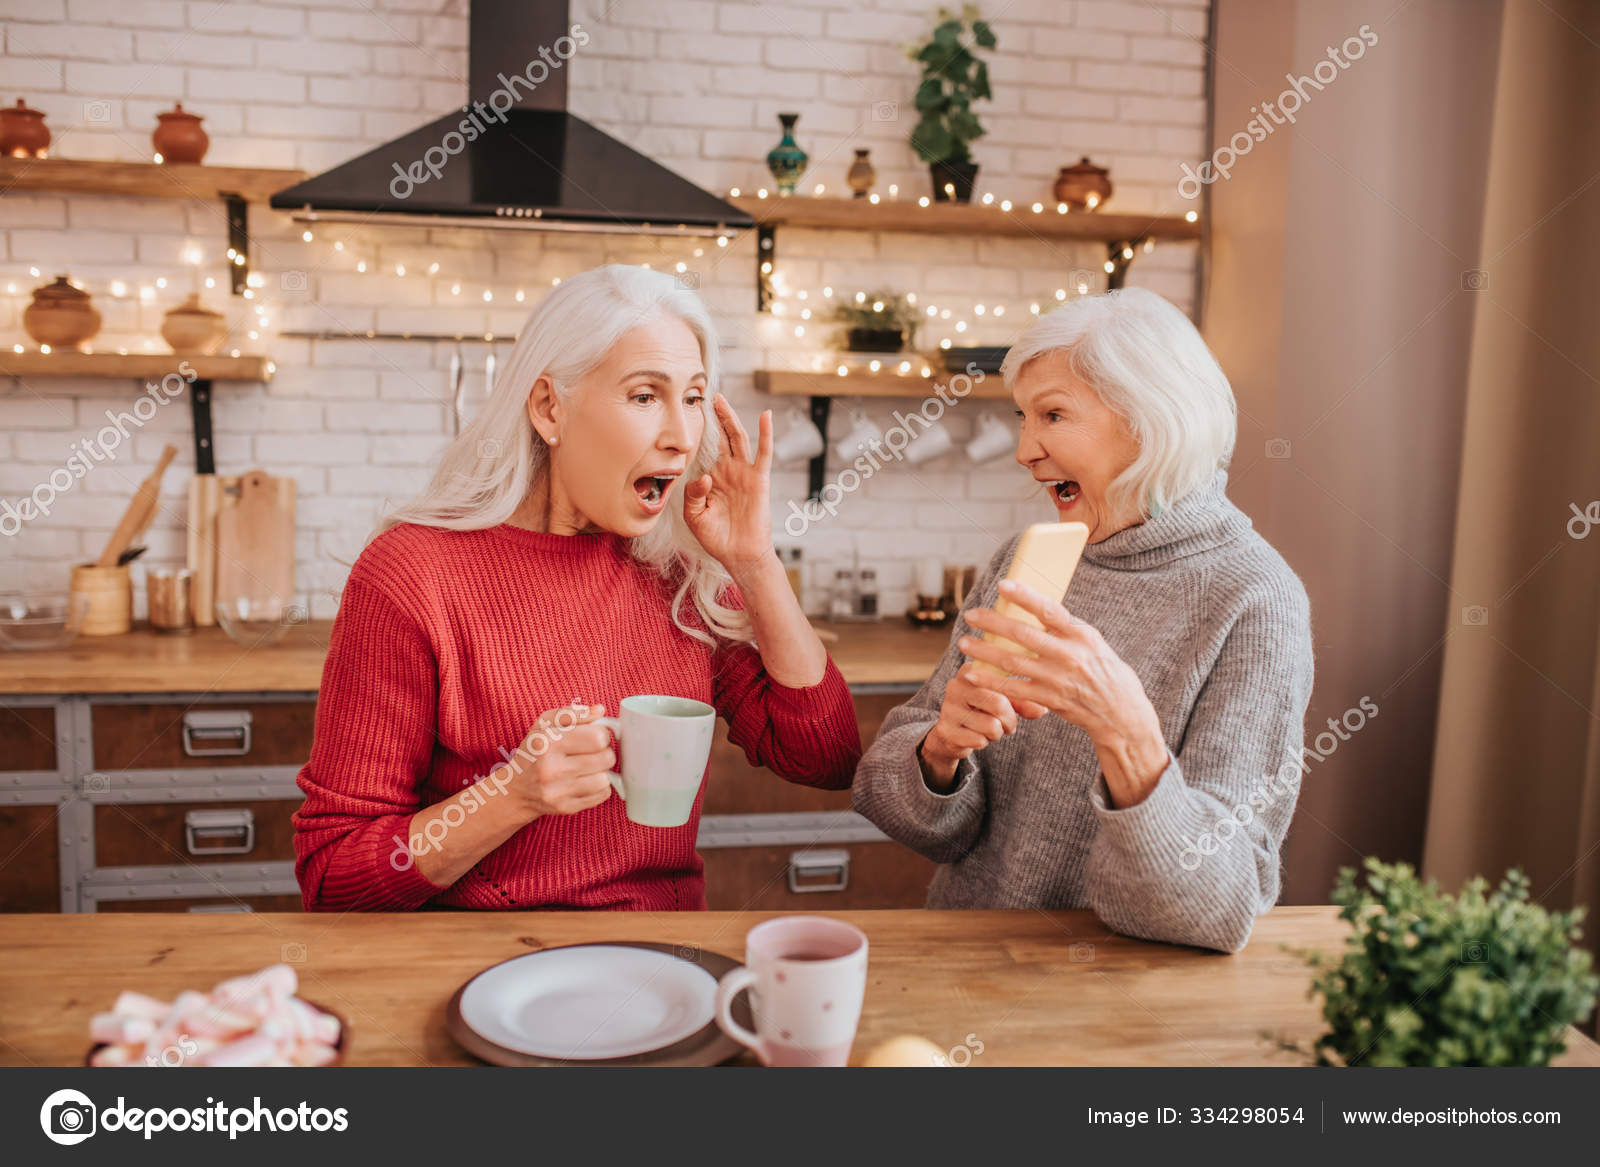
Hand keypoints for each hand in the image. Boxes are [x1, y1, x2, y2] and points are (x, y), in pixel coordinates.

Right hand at [502, 702, 616, 818]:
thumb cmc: (534, 751)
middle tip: (592, 752)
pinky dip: (599, 787)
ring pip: (605, 779)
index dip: (602, 735)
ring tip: (588, 767)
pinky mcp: (566, 808)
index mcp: (548, 742)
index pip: (598, 738)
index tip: (595, 736)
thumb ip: (572, 713)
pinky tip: (586, 781)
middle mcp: (552, 769)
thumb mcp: (544, 724)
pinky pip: (602, 795)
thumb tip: (600, 710)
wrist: (516, 789)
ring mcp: (558, 791)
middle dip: (604, 752)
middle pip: (606, 758)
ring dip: (602, 771)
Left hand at [683, 396, 773, 575]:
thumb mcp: (694, 516)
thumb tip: (704, 476)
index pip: (705, 451)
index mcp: (712, 478)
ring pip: (738, 439)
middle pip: (723, 437)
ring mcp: (744, 473)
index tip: (685, 414)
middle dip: (716, 417)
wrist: (738, 554)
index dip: (698, 435)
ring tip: (720, 399)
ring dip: (730, 418)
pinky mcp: (758, 479)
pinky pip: (763, 453)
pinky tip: (766, 416)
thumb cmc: (717, 536)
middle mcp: (729, 471)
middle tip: (707, 396)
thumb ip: (692, 494)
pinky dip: (766, 433)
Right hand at [919, 668, 1021, 788]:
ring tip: (989, 729)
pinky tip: (975, 736)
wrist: (951, 733)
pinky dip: (983, 742)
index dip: (1014, 698)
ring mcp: (948, 708)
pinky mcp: (945, 730)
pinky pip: (979, 741)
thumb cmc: (983, 710)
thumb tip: (1042, 709)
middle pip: (999, 704)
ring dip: (997, 733)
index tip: (1016, 705)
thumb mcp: (1004, 700)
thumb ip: (1024, 701)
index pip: (1001, 679)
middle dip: (1009, 720)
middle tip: (1007, 724)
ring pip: (991, 726)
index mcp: (970, 670)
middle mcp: (956, 686)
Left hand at [958, 580, 1169, 804]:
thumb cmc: (1102, 669)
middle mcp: (1069, 655)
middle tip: (970, 615)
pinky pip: (1012, 689)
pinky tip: (971, 674)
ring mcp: (1057, 679)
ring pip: (1012, 661)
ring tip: (964, 643)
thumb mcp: (1092, 641)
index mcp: (1081, 635)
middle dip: (992, 623)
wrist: (1120, 711)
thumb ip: (1064, 627)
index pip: (1050, 610)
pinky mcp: (1049, 699)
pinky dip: (989, 681)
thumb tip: (1034, 604)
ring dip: (983, 652)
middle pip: (1023, 635)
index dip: (1025, 596)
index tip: (1002, 585)